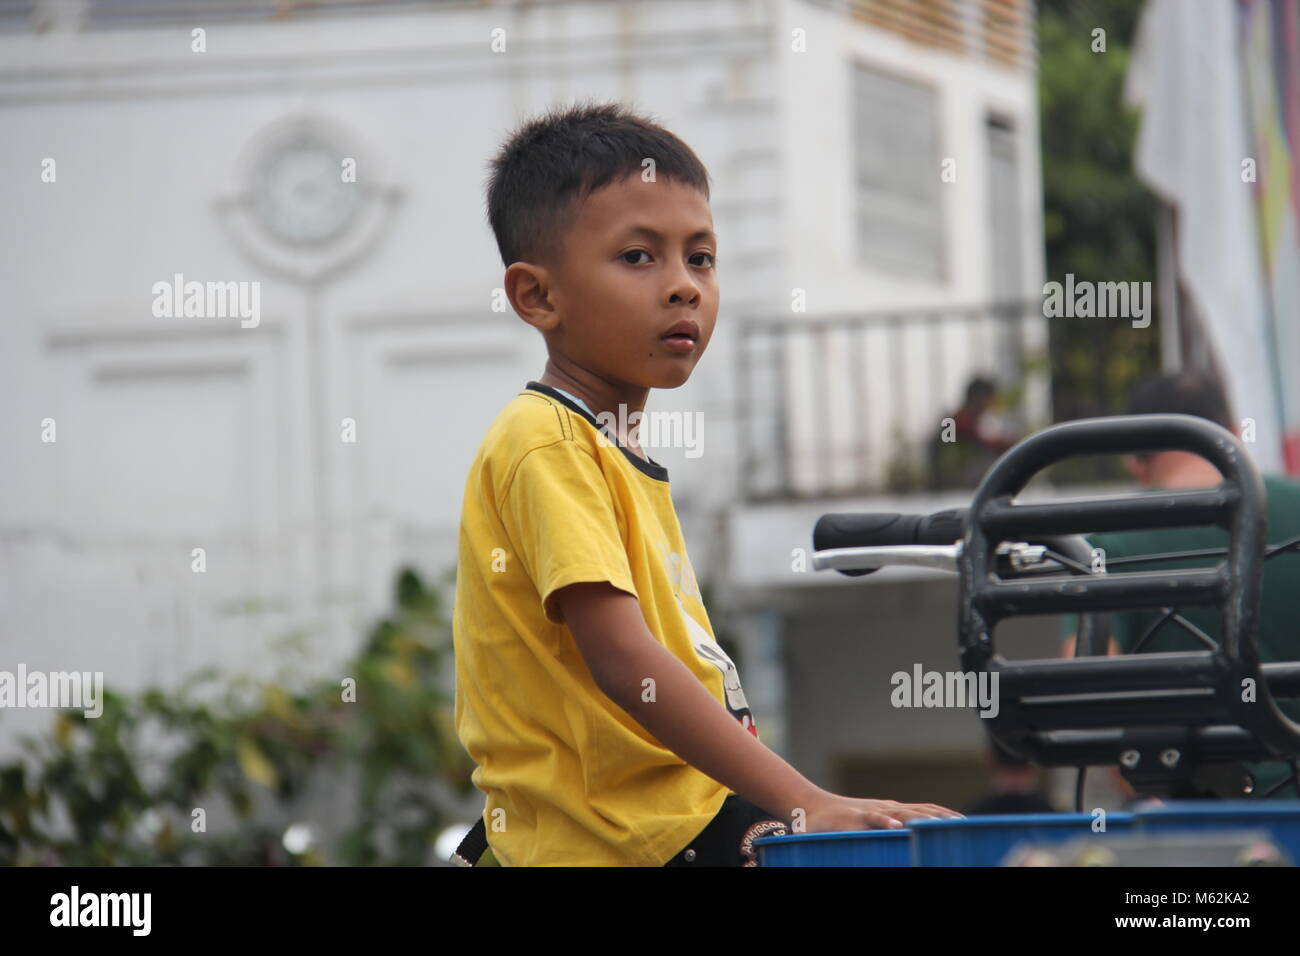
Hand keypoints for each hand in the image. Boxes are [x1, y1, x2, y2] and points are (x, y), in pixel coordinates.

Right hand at [796, 791, 963, 832]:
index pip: (924, 809)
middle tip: (962, 824)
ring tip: (939, 825)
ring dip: (920, 818)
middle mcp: (886, 809)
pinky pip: (872, 819)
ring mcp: (871, 812)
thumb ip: (888, 828)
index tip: (965, 821)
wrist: (812, 810)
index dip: (944, 814)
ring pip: (900, 813)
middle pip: (919, 810)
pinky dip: (885, 822)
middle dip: (940, 817)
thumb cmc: (842, 822)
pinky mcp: (854, 818)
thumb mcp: (870, 823)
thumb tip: (907, 835)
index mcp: (892, 811)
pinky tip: (897, 827)